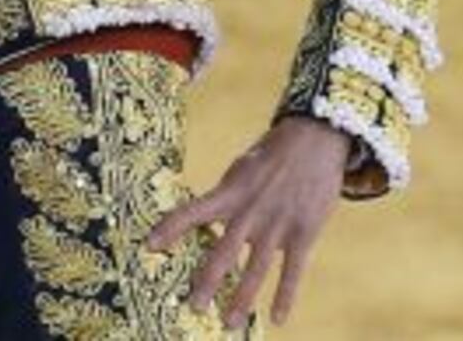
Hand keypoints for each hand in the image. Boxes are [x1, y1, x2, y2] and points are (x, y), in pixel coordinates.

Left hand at [148, 116, 348, 328]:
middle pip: (223, 252)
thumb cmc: (272, 154)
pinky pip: (293, 271)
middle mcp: (248, 212)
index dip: (168, 228)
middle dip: (206, 281)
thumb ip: (226, 195)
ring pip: (256, 269)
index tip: (148, 246)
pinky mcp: (304, 233)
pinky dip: (285, 296)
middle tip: (193, 306)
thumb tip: (208, 213)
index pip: (190, 212)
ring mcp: (277, 224)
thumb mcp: (240, 168)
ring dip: (242, 298)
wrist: (314, 140)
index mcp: (228, 193)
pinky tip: (277, 319)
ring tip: (230, 323)